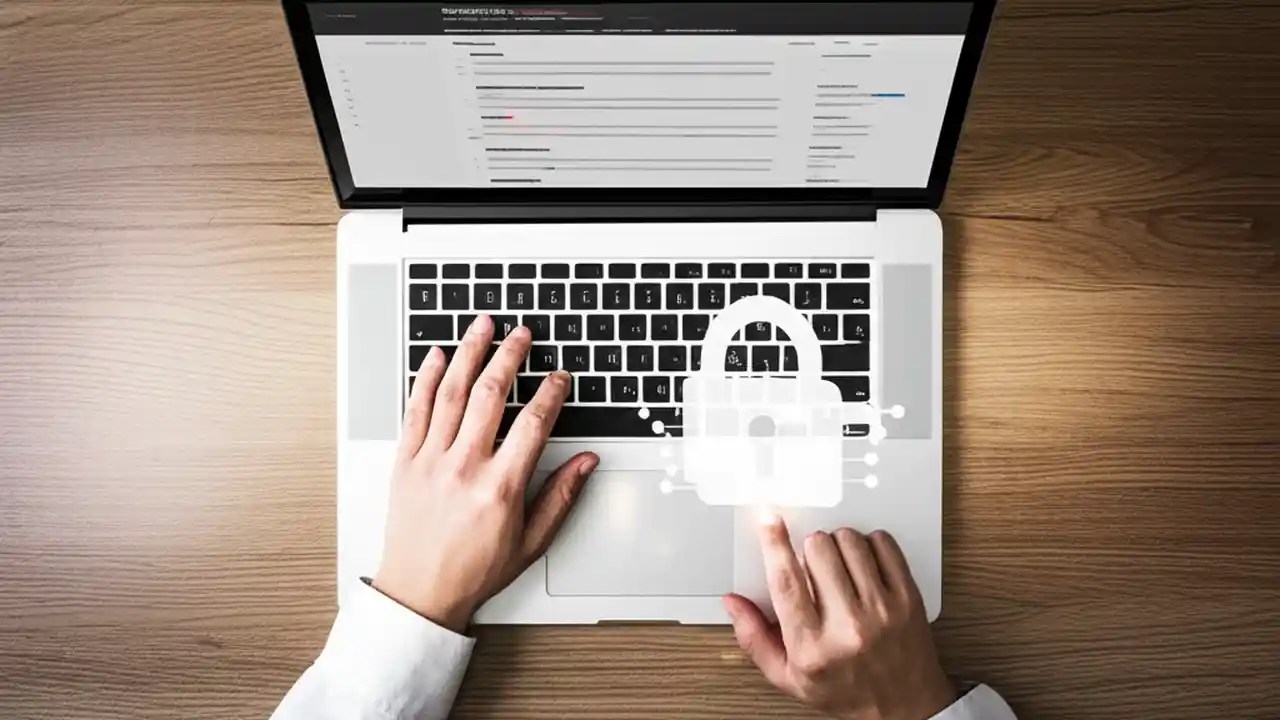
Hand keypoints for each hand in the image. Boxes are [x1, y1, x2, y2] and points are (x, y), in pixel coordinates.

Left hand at [373, 314, 597, 632]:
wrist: (420, 591)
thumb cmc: (474, 570)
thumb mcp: (532, 541)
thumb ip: (561, 496)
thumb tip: (587, 462)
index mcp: (500, 487)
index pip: (533, 424)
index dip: (551, 393)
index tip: (560, 377)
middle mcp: (464, 467)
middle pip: (491, 395)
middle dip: (510, 357)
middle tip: (523, 334)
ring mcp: (430, 461)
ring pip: (452, 393)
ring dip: (469, 353)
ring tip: (484, 326)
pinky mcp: (404, 461)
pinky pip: (416, 410)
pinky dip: (427, 379)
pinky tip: (437, 356)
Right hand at [723, 517, 954, 719]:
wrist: (904, 707)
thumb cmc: (846, 691)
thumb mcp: (789, 677)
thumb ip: (754, 638)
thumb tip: (733, 603)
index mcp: (812, 647)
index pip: (787, 581)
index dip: (774, 543)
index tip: (769, 520)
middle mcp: (848, 627)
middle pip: (818, 550)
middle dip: (809, 548)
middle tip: (813, 566)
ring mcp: (882, 610)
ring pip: (849, 540)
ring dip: (838, 544)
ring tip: (840, 568)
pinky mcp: (908, 597)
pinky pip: (883, 544)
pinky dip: (869, 545)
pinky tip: (865, 565)